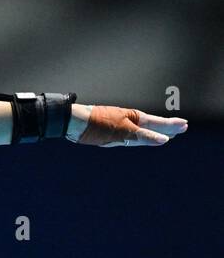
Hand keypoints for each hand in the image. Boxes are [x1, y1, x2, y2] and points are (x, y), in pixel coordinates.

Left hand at [65, 104, 187, 146]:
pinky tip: (139, 139)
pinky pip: (129, 135)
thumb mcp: (123, 132)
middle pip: (152, 125)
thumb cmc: (98, 124)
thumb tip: (164, 140)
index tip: (183, 125)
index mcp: (134, 117)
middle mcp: (128, 120)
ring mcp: (119, 125)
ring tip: (166, 133)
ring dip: (154, 132)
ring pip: (141, 130)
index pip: (158, 123)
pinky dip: (139, 137)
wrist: (72, 122)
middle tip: (181, 128)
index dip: (171, 125)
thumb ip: (144, 136)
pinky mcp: (110, 131)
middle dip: (166, 127)